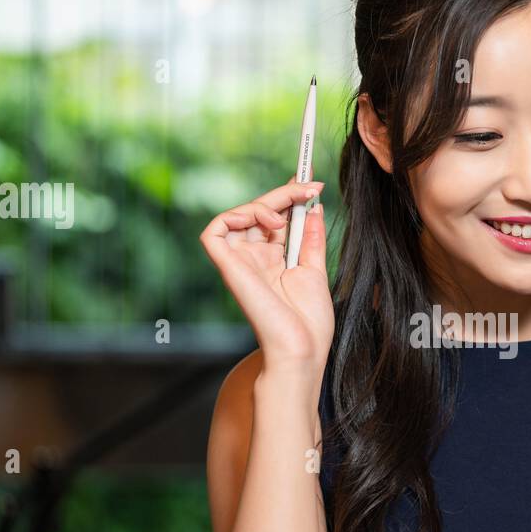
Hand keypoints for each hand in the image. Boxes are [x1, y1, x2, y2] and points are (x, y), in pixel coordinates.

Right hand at [200, 177, 333, 378]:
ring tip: (287, 213)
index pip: (274, 218)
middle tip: (310, 186)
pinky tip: (267, 219)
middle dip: (284, 193)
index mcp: (273, 260)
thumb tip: (313, 206)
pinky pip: (215, 231)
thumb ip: (311, 237)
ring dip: (264, 202)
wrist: (302, 349)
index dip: (288, 196)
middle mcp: (254, 258)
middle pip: (258, 211)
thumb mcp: (315, 270)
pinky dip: (235, 215)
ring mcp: (240, 262)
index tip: (313, 182)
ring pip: (238, 214)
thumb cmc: (309, 322)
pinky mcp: (228, 267)